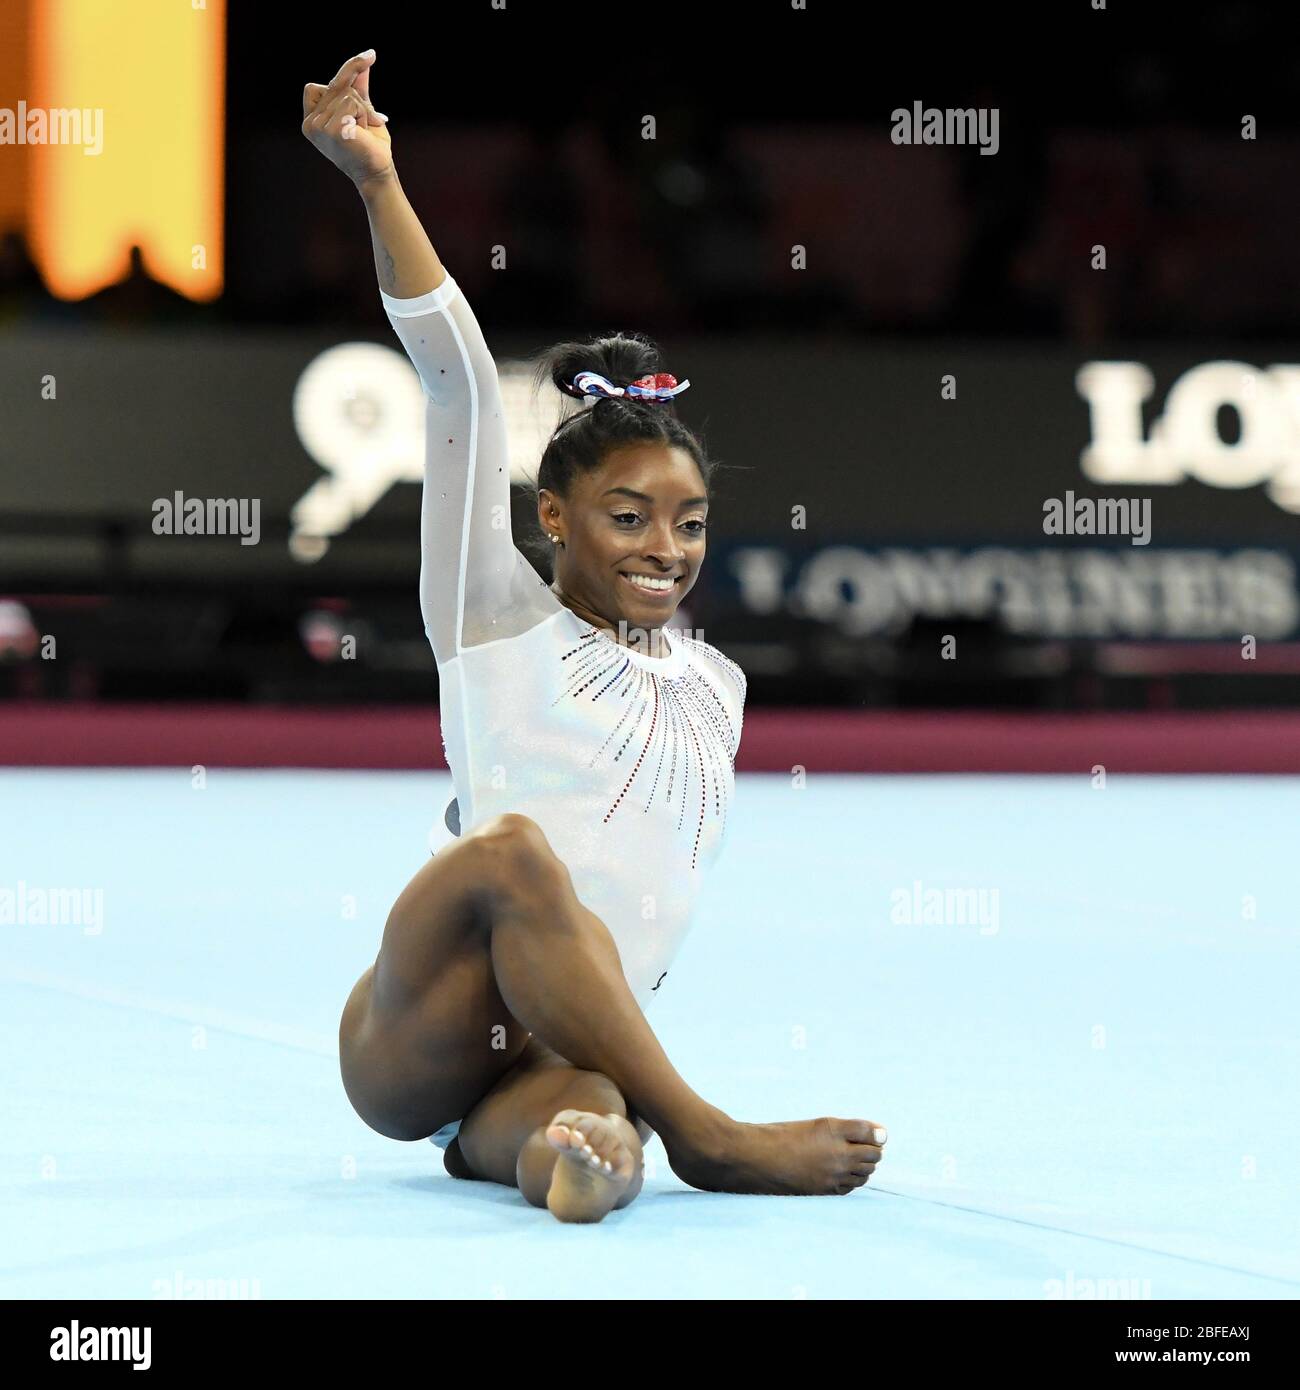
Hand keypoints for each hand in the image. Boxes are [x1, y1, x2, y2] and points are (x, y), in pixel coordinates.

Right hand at [302, 50, 392, 186]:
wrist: (377, 172)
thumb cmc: (370, 146)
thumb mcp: (362, 110)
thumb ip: (358, 87)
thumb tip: (365, 58)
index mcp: (311, 120)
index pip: (315, 86)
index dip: (344, 73)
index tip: (369, 56)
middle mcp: (310, 124)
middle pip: (336, 86)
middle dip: (359, 100)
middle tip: (368, 124)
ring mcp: (318, 127)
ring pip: (346, 94)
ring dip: (363, 110)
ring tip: (364, 132)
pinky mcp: (331, 129)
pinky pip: (351, 103)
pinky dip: (364, 115)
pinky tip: (363, 133)